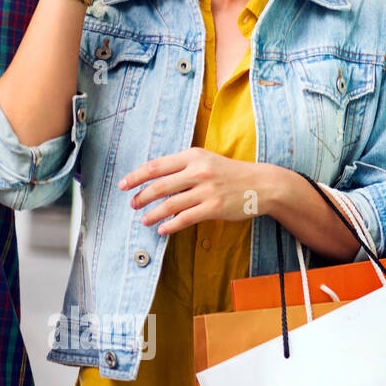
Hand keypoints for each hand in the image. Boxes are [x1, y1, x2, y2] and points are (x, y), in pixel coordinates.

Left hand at [121, 148, 271, 235]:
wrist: (262, 184)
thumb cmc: (230, 173)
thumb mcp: (207, 161)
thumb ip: (183, 167)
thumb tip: (156, 180)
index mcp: (193, 156)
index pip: (156, 166)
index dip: (136, 176)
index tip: (123, 185)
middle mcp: (198, 171)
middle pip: (160, 185)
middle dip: (141, 196)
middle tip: (132, 205)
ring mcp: (207, 190)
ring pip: (170, 204)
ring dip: (153, 213)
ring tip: (143, 220)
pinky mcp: (214, 207)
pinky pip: (186, 218)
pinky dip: (171, 225)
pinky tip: (162, 229)